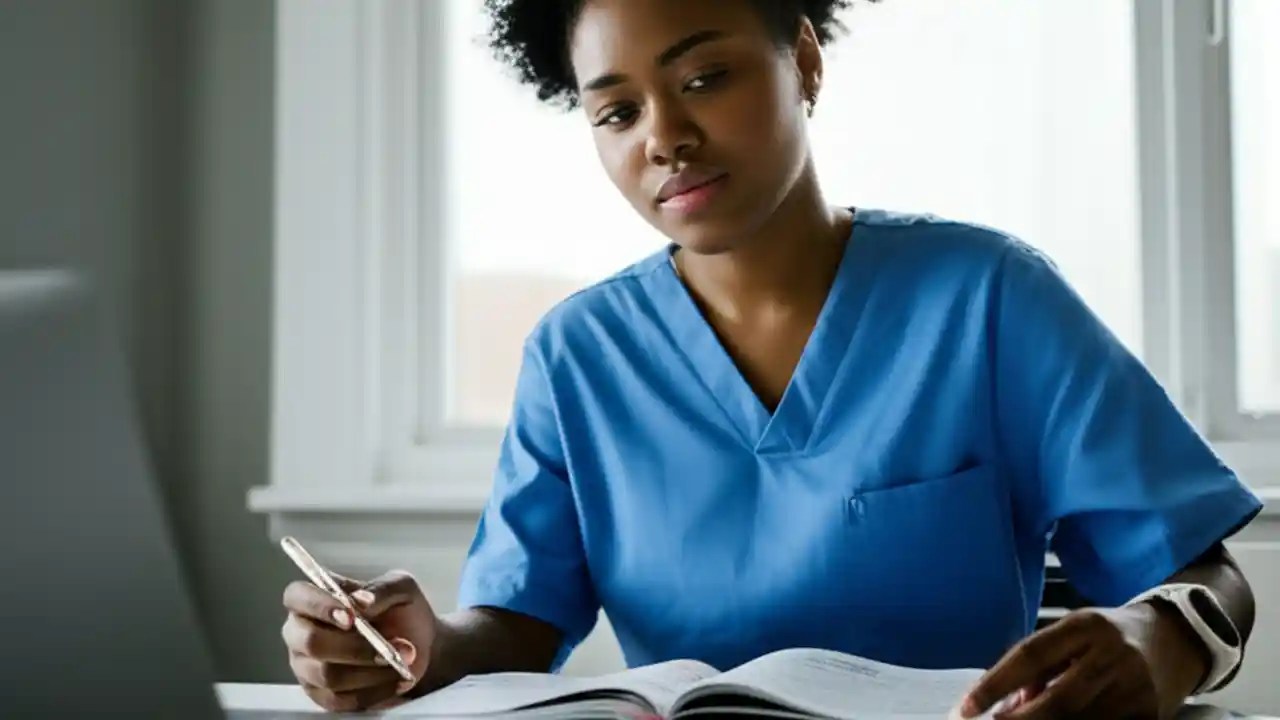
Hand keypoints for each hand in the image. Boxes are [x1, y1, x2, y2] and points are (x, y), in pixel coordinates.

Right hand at [282, 570, 438, 711]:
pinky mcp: (322, 695)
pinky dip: (374, 691)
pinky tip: (397, 680)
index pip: (297, 596)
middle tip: (390, 645)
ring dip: (370, 670)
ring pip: (327, 674)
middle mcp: (301, 632)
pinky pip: (340, 700)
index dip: (320, 606)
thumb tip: (362, 600)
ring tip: (402, 661)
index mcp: (312, 598)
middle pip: (310, 642)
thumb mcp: (401, 588)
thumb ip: (381, 589)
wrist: (419, 645)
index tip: (351, 617)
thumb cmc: (400, 611)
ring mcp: (308, 667)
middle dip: (354, 646)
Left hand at [954, 603, 1207, 718]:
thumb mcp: (1072, 635)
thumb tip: (1003, 707)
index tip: (967, 707)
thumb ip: (1038, 667)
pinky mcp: (1152, 715)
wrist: (1177, 638)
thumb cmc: (1108, 636)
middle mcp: (1112, 655)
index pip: (1031, 655)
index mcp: (1085, 626)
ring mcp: (1135, 688)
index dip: (995, 683)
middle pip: (1058, 699)